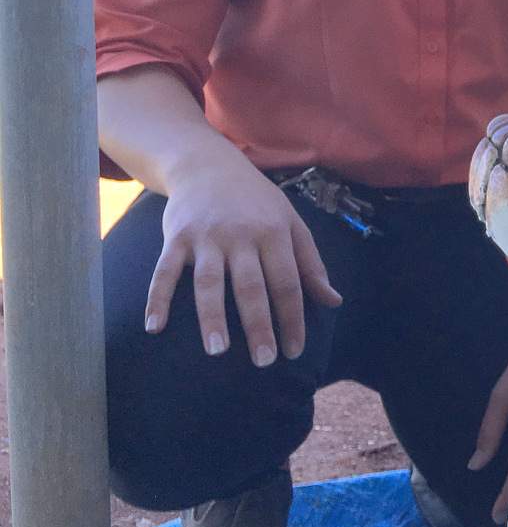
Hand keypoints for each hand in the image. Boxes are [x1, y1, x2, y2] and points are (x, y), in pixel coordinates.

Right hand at [145, 159, 340, 364]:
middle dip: (259, 325)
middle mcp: (241, 236)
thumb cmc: (257, 202)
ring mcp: (207, 237)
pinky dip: (158, 298)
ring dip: (212, 317)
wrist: (208, 165)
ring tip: (217, 351)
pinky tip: (156, 327)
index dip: (293, 318)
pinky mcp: (176, 237)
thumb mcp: (291, 224)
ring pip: (209, 282)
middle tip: (264, 361)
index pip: (288, 283)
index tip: (294, 351)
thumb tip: (333, 301)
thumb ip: (311, 264)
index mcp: (274, 233)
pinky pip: (165, 271)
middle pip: (251, 287)